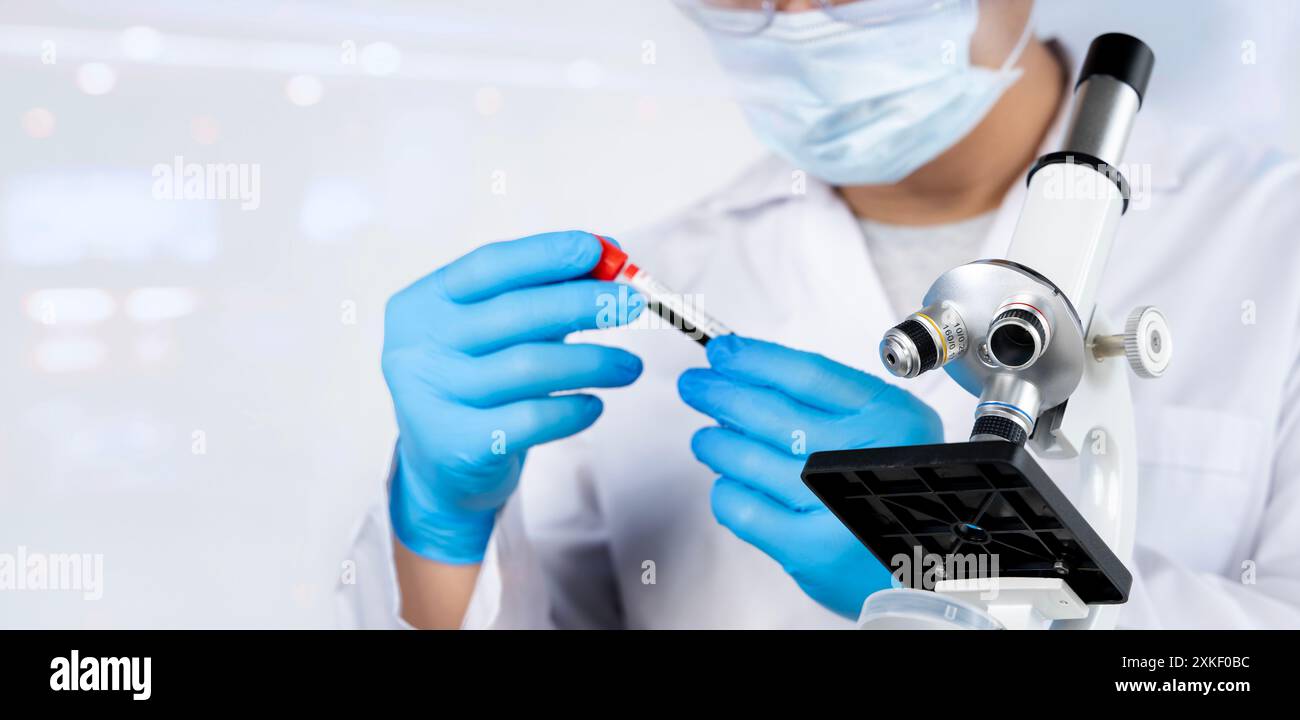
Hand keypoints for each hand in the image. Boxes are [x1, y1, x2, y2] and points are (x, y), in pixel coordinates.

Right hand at [383, 231, 642, 563]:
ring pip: (529, 367)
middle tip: (631, 305)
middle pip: (514, 313)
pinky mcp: (458, 446)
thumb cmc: (479, 381)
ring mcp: (432, 398)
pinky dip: (574, 409)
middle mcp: (418, 347)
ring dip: (593, 362)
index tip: (598, 249)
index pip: (488, 266)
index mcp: (423, 304)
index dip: (545, 253)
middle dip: (582, 304)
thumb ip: (545, 290)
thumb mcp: (500, 330)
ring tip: (629, 366)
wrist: (441, 467)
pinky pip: (532, 419)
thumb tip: (608, 253)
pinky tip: (595, 405)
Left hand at [677, 335, 942, 618]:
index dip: (754, 359)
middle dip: (719, 392)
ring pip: (745, 457)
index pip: (804, 374)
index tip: (724, 352)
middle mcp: (860, 456)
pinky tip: (728, 483)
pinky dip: (725, 491)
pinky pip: (742, 507)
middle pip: (768, 410)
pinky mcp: (807, 548)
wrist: (929, 572)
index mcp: (887, 419)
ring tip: (706, 437)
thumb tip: (751, 377)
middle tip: (696, 386)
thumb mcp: (896, 432)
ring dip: (714, 441)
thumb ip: (838, 404)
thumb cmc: (898, 495)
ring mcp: (830, 502)